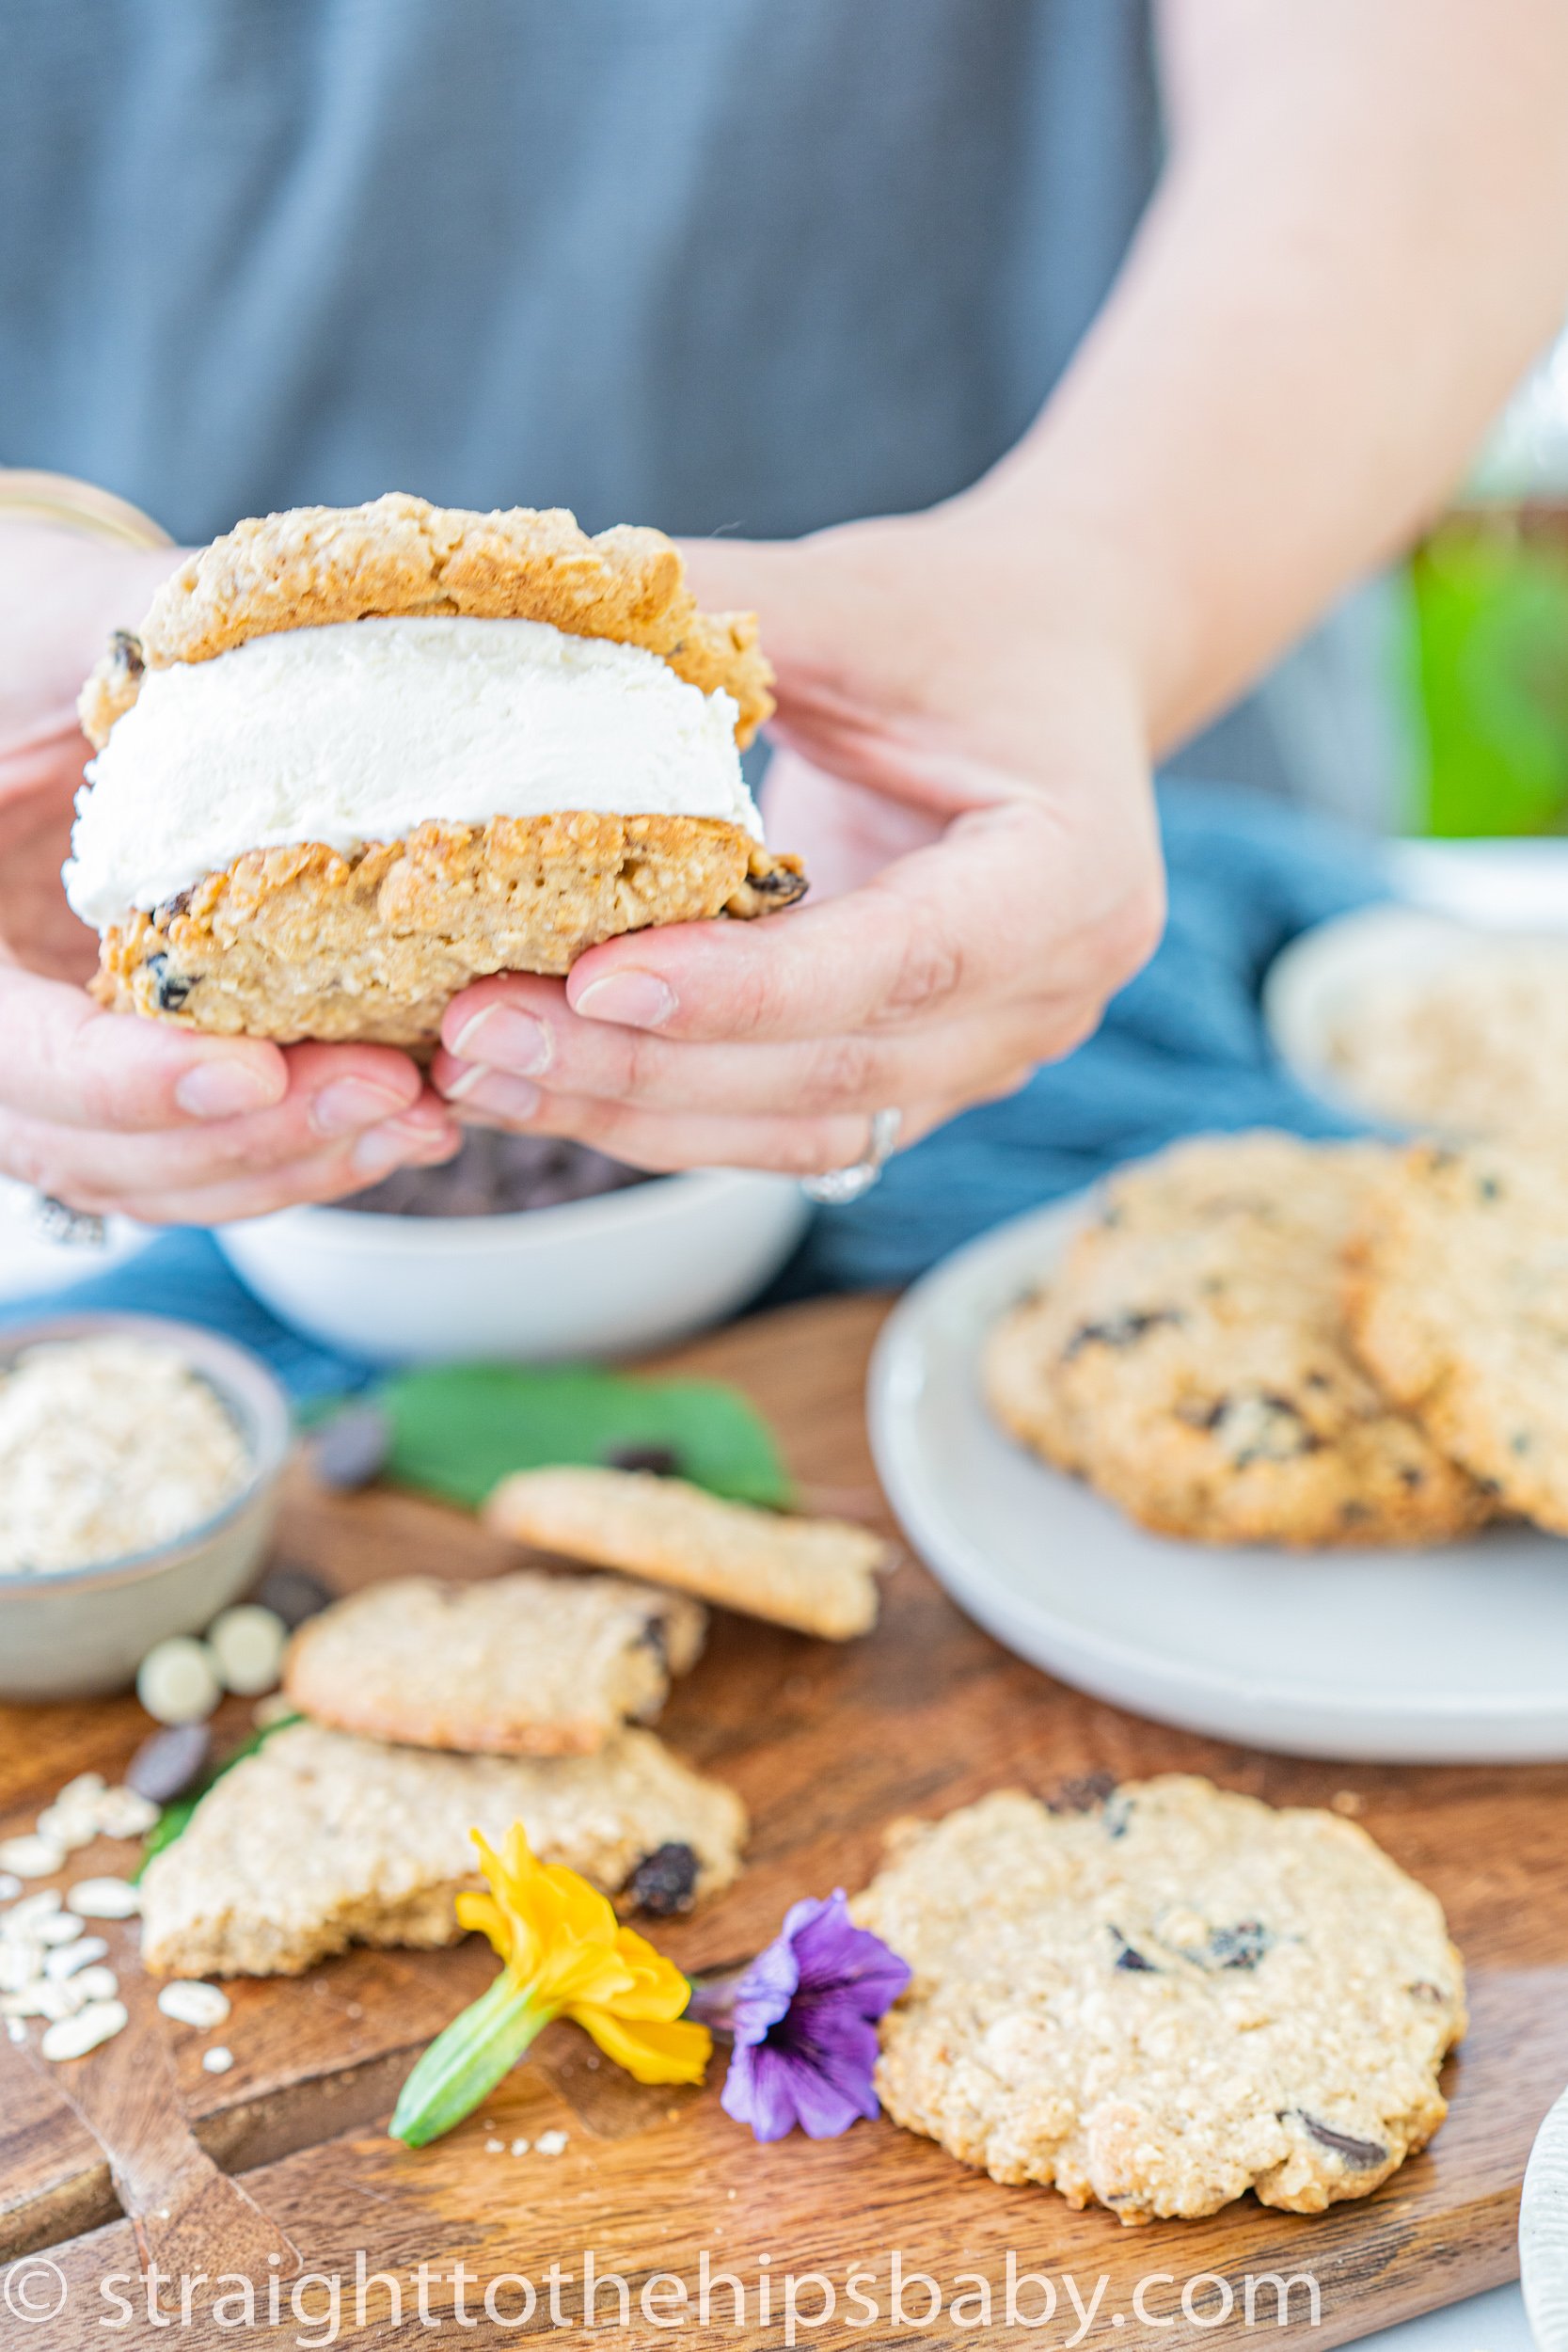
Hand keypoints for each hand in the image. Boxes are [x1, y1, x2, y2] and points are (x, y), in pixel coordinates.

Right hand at [0, 522, 457, 1221]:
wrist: (12, 696)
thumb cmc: (19, 640)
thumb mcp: (66, 622)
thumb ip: (159, 635)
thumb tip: (324, 622)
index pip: (9, 1047)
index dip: (128, 1077)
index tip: (256, 1067)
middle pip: (87, 1142)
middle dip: (247, 1133)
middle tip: (390, 1090)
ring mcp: (32, 1075)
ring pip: (143, 1177)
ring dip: (286, 1163)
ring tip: (421, 1117)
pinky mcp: (105, 1088)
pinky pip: (183, 1163)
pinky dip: (286, 1158)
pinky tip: (397, 1124)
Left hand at [432, 510, 1165, 1175]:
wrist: (1055, 663)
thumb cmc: (956, 620)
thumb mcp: (848, 595)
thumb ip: (714, 613)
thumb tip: (519, 597)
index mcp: (1074, 871)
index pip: (903, 959)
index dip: (744, 988)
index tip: (590, 980)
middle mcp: (1050, 992)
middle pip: (839, 1072)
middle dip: (645, 1069)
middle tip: (478, 1037)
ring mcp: (994, 1055)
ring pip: (804, 1127)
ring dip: (634, 1114)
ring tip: (476, 1072)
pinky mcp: (923, 1078)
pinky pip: (786, 1125)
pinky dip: (662, 1113)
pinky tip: (541, 1082)